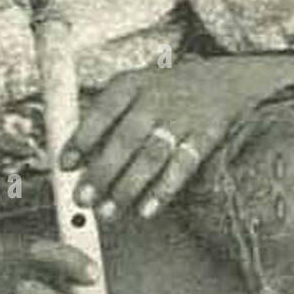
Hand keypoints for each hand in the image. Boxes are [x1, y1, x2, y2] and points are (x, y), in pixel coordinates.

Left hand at [61, 54, 293, 222]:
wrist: (227, 81)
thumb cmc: (167, 93)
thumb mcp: (135, 90)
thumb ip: (106, 121)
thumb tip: (75, 162)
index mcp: (132, 84)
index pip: (103, 110)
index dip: (82, 138)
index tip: (66, 165)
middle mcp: (157, 97)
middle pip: (126, 137)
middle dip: (102, 172)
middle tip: (83, 200)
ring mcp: (183, 116)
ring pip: (152, 155)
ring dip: (128, 186)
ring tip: (109, 212)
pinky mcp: (206, 135)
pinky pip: (183, 165)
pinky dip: (164, 189)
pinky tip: (147, 209)